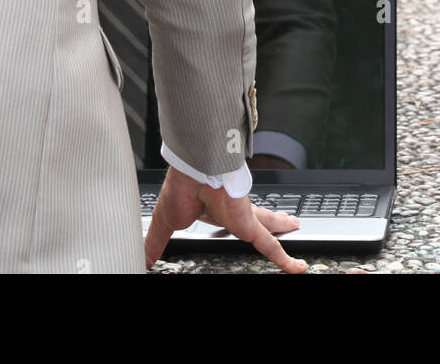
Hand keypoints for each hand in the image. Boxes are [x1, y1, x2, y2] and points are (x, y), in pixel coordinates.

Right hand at [144, 166, 307, 273]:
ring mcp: (243, 217)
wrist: (194, 170)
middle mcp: (231, 210)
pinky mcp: (250, 224)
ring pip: (267, 226)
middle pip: (253, 218)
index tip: (227, 221)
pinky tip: (297, 269)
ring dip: (280, 225)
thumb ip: (156, 242)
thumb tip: (142, 257)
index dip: (227, 221)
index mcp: (212, 208)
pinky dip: (284, 259)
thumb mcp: (165, 224)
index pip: (223, 218)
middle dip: (265, 219)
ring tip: (293, 225)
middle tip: (279, 220)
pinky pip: (271, 245)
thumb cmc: (180, 187)